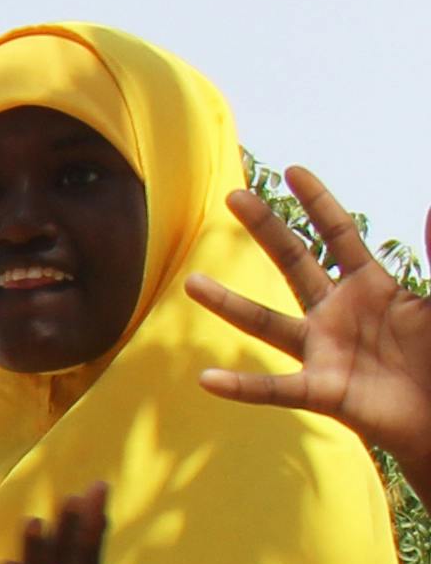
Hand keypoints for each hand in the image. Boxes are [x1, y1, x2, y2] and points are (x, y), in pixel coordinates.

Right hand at [191, 167, 430, 479]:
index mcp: (371, 287)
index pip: (339, 234)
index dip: (317, 202)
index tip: (292, 171)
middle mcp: (337, 313)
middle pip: (294, 262)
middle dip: (265, 229)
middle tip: (233, 197)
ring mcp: (323, 352)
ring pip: (267, 324)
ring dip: (229, 304)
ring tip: (191, 283)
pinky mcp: (322, 392)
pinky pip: (276, 388)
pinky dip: (242, 386)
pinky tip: (208, 379)